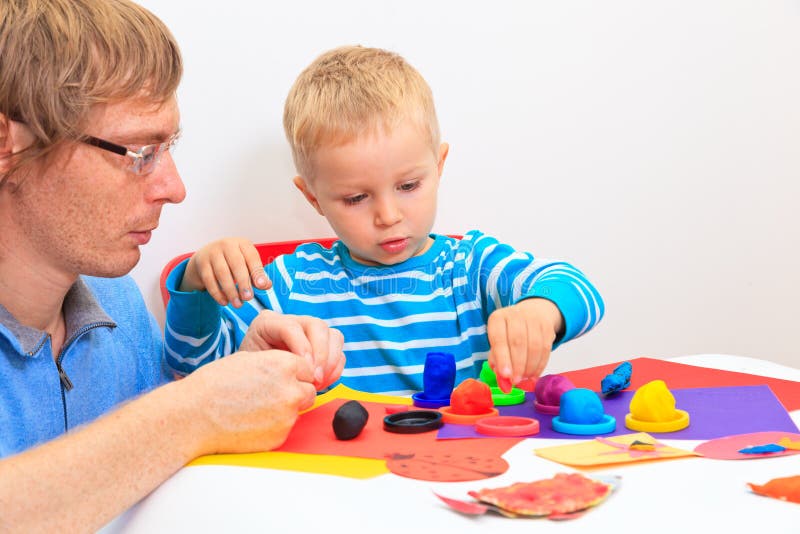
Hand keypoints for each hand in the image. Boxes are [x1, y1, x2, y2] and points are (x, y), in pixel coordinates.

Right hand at [179, 237, 270, 306]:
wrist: (205, 257)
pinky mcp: (201, 263)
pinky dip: (217, 293)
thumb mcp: (246, 264)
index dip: (257, 272)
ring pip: (222, 273)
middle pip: (236, 265)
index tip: (262, 286)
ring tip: (238, 304)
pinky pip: (209, 280)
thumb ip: (257, 275)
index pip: (251, 257)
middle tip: (249, 298)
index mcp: (242, 244)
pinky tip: (224, 302)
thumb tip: (267, 285)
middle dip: (243, 283)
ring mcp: (212, 253)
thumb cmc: (232, 262)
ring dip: (230, 291)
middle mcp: (227, 244)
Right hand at [183, 349, 316, 454]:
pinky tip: (252, 422)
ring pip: (298, 410)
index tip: (282, 379)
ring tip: (256, 408)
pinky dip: (274, 426)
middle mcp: (290, 389)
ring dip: (286, 409)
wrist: (193, 416)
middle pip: (309, 390)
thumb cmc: (214, 385)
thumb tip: (287, 370)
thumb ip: (275, 363)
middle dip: (296, 392)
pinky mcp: (280, 436)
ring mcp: (287, 415)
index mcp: (283, 364)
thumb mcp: (247, 360)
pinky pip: (286, 429)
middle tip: (271, 395)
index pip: (308, 368)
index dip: (295, 374)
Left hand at [240, 310, 345, 390]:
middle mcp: (293, 321)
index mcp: (269, 322)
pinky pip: (339, 352)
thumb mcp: (253, 365)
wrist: (253, 377)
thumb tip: (298, 371)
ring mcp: (310, 332)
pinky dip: (334, 369)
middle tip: (315, 378)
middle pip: (318, 326)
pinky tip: (322, 382)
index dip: (302, 347)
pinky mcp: (323, 345)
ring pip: (334, 336)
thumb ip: (271, 364)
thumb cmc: (251, 371)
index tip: (304, 369)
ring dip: (330, 362)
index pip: (291, 326)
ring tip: (318, 383)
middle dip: (321, 354)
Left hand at [486, 298, 563, 391]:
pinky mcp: (547, 326)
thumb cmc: (509, 333)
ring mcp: (533, 319)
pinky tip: (534, 374)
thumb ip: (497, 359)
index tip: (505, 375)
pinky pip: (545, 348)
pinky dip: (540, 365)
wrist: (531, 314)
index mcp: (498, 319)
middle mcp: (515, 315)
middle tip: (516, 380)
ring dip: (530, 367)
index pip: (499, 339)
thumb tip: (502, 378)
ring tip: (525, 378)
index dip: (502, 358)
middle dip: (517, 365)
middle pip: (518, 342)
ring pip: (534, 346)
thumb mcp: (498, 342)